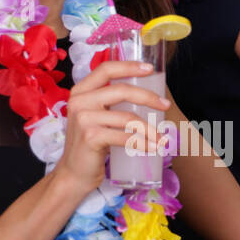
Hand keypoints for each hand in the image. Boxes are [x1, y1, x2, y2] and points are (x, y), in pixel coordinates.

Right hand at [56, 60, 170, 193]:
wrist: (74, 173)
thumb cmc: (90, 144)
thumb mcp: (95, 117)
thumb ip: (109, 103)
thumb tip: (146, 94)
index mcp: (81, 91)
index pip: (106, 69)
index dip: (129, 66)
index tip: (150, 69)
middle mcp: (79, 101)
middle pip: (121, 90)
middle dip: (148, 97)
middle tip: (165, 105)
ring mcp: (84, 119)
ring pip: (127, 117)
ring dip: (150, 128)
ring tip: (163, 137)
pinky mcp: (90, 137)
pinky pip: (125, 137)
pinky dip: (143, 143)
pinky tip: (154, 147)